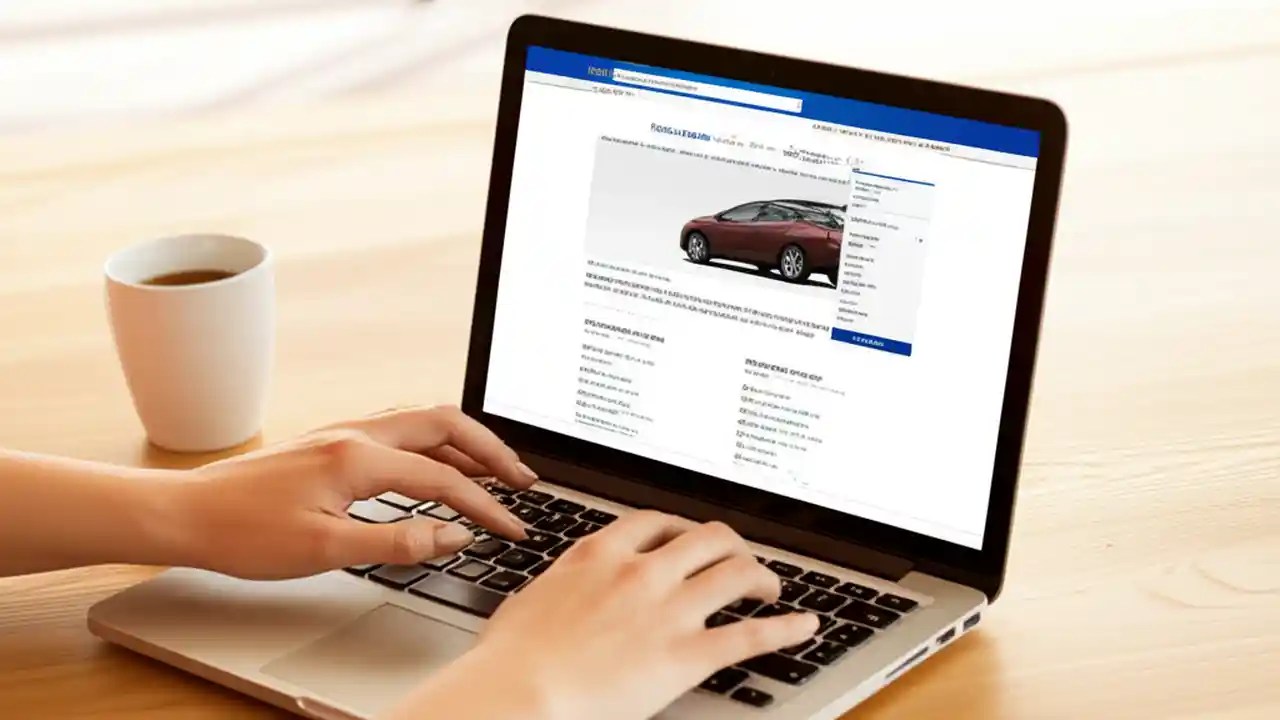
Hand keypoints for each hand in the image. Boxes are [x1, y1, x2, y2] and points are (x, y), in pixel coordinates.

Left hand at [173, 405, 535, 578]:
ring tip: (494, 469)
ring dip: (465, 441)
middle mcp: (355, 434)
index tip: (512, 527)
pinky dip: (435, 442)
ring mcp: (342, 433)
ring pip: (423, 421)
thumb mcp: (325, 549)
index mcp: (359, 457)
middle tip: (524, 480)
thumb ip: (397, 539)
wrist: (185, 513)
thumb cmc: (244, 532)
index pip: (444, 476)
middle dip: (492, 451)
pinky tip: (437, 460)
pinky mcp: (331, 442)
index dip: (485, 504)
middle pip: (445, 425)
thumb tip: (452, 534)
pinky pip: (400, 428)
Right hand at [387, 512, 818, 719]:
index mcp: (600, 553)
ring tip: (771, 588)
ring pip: (736, 573)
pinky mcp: (687, 654)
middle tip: (738, 558)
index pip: (655, 522)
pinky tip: (806, 626)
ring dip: (762, 577)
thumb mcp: (531, 602)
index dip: (682, 527)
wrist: (518, 693)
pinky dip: (787, 628)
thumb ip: (562, 587)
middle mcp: (641, 571)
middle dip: (731, 545)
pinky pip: (751, 634)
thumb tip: (564, 591)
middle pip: (707, 537)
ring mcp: (668, 610)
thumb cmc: (510, 659)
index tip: (691, 537)